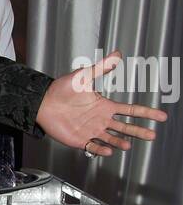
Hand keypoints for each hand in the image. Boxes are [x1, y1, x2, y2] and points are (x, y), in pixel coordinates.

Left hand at [36, 50, 167, 156]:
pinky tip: (107, 150)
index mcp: (105, 106)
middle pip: (125, 128)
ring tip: (128, 145)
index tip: (160, 117)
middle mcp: (100, 120)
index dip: (146, 113)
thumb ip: (101, 67)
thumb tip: (117, 54)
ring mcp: (91, 130)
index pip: (130, 110)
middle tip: (152, 135)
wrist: (43, 101)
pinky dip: (100, 149)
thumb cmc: (62, 89)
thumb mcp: (84, 76)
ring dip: (120, 142)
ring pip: (111, 139)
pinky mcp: (79, 139)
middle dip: (139, 131)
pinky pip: (92, 147)